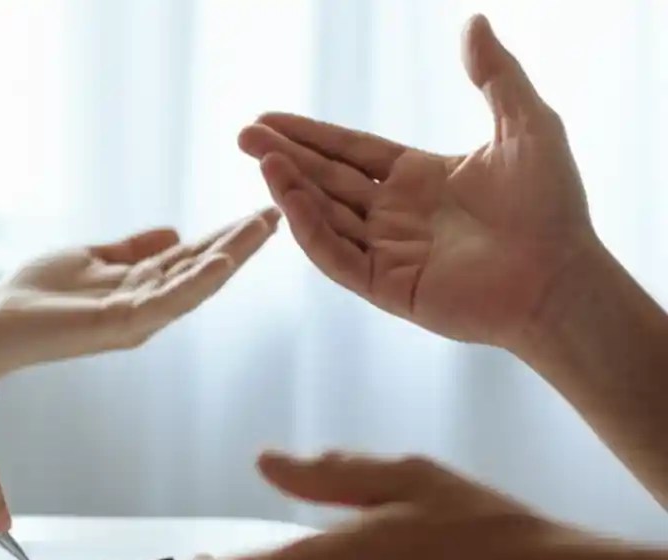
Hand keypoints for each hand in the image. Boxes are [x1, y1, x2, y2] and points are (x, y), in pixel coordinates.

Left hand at [0, 208, 281, 387]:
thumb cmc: (35, 295)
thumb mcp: (91, 257)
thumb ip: (131, 249)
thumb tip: (174, 232)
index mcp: (140, 288)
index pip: (192, 258)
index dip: (227, 235)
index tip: (261, 211)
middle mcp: (145, 306)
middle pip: (202, 270)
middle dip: (241, 243)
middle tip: (278, 212)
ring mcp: (134, 318)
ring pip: (193, 285)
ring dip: (229, 257)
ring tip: (261, 228)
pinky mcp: (116, 326)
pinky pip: (164, 303)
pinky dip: (194, 284)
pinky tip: (219, 262)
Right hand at [239, 15, 600, 350]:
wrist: (562, 277)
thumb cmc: (554, 207)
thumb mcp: (527, 124)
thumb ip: (495, 75)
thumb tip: (472, 21)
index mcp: (419, 178)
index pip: (350, 151)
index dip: (310, 134)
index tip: (268, 119)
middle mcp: (395, 215)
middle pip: (327, 179)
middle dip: (284, 155)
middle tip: (243, 134)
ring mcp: (387, 252)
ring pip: (324, 215)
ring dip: (291, 186)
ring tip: (261, 157)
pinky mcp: (386, 286)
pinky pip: (336, 255)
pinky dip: (309, 227)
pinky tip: (289, 196)